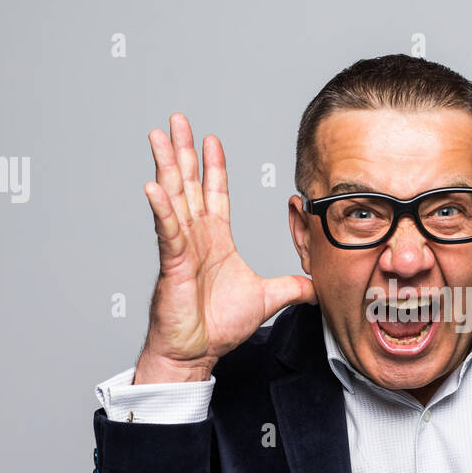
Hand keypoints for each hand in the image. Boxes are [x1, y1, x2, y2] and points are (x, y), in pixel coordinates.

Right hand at [136, 113, 315, 382]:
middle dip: (183, 150)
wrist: (198, 352)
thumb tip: (317, 285)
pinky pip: (168, 230)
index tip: (211, 139)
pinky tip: (154, 186)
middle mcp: (196, 236)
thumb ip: (293, 287)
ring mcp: (182, 247)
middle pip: (188, 183)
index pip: (215, 193)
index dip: (214, 166)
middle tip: (177, 119)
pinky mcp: (173, 263)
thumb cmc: (220, 326)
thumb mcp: (269, 298)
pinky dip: (162, 209)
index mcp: (215, 239)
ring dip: (166, 165)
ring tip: (159, 136)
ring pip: (173, 197)